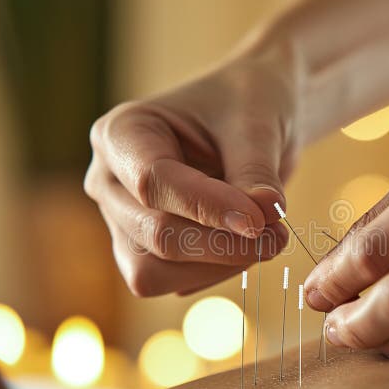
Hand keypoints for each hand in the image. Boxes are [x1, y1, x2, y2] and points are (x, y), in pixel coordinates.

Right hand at [84, 54, 295, 295]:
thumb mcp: (257, 125)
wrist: (252, 120)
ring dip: (217, 265)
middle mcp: (109, 180)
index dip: (207, 207)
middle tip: (279, 235)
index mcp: (121, 133)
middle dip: (221, 243)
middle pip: (152, 233)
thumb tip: (260, 223)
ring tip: (268, 239)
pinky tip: (248, 244)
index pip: (152, 182)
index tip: (260, 220)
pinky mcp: (145, 252)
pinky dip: (216, 271)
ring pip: (152, 271)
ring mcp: (122, 221)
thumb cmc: (247, 105)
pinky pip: (173, 282)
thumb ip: (255, 174)